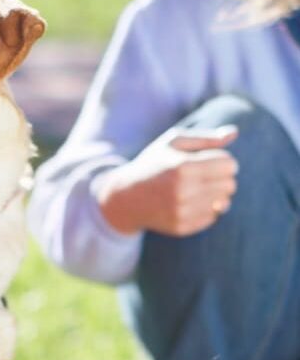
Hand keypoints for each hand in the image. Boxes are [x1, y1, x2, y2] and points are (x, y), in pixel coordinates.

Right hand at [94, 125, 238, 236]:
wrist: (126, 196)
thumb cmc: (154, 164)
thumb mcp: (173, 143)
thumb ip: (205, 138)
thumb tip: (233, 133)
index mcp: (183, 166)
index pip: (229, 164)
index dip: (223, 160)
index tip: (209, 160)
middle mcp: (183, 191)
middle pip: (230, 185)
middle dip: (221, 178)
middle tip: (203, 176)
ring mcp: (181, 211)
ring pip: (223, 203)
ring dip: (215, 194)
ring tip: (196, 189)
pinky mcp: (181, 226)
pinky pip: (212, 218)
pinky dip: (206, 210)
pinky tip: (189, 203)